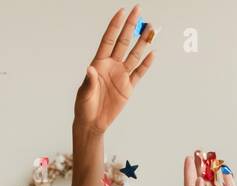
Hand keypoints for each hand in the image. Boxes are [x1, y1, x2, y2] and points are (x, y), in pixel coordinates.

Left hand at [75, 6, 154, 134]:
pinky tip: (152, 54)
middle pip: (123, 42)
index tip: (122, 11)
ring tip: (151, 29)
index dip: (115, 25)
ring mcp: (121, 75)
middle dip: (131, 26)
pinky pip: (139, 73)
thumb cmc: (84, 107)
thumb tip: (90, 69)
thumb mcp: (84, 94)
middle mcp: (111, 66)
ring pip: (134, 55)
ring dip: (142, 42)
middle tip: (138, 10)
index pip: (109, 40)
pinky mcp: (128, 87)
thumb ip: (89, 81)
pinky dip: (146, 64)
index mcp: (99, 63)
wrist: (92, 123)